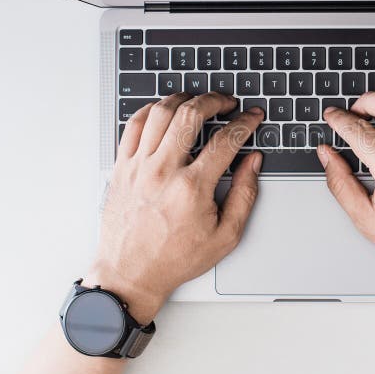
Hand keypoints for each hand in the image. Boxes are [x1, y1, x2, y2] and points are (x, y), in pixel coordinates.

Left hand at [85, 92, 263, 322]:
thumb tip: (253, 162)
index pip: (226, 140)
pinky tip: (164, 110)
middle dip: (215, 100)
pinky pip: (134, 125)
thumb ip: (245, 195)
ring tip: (198, 100)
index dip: (245, 122)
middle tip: (227, 102)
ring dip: (184, 99)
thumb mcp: (225, 236)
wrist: (130, 274)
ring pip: (161, 113)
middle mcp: (163, 171)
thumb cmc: (175, 258)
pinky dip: (151, 110)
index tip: (252, 116)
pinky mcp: (121, 167)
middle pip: (191, 114)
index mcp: (192, 188)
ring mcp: (138, 167)